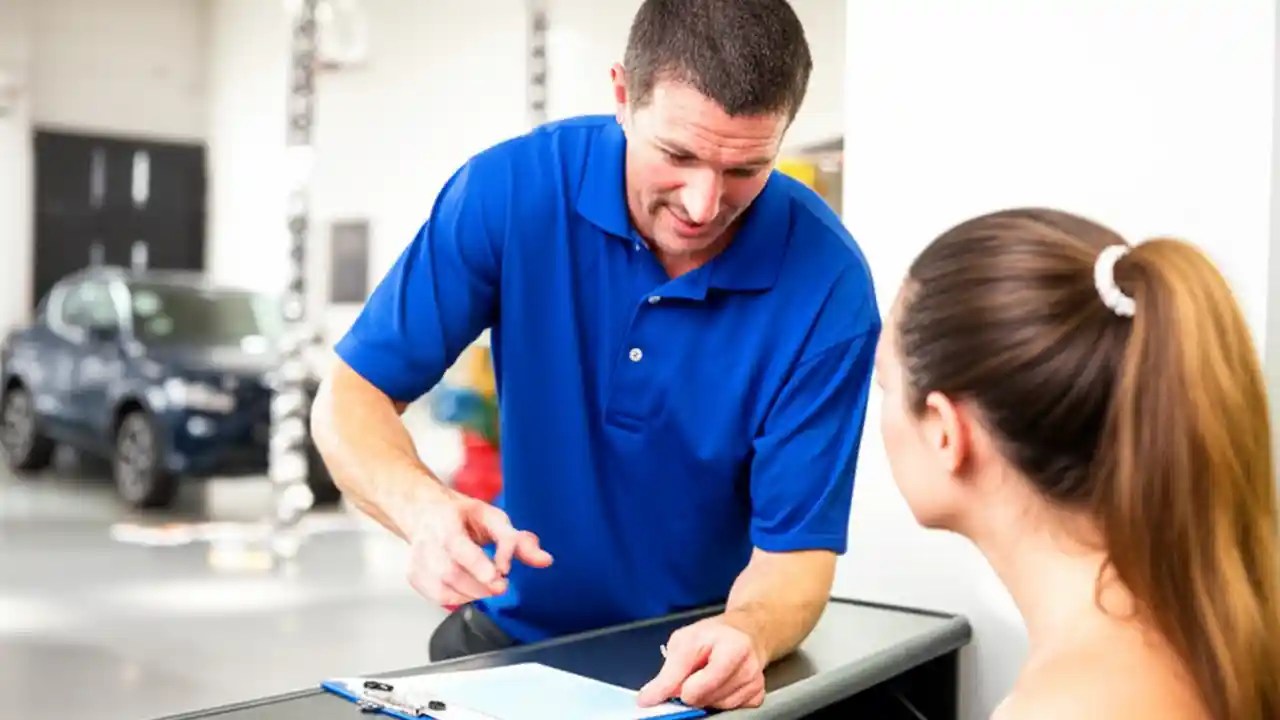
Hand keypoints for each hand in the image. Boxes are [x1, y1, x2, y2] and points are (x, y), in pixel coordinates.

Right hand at [405, 490, 552, 606]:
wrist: (424, 512)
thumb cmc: (462, 515)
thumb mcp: (493, 518)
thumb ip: (517, 540)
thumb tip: (545, 561)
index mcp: (444, 520)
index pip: (456, 545)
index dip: (477, 564)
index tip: (500, 576)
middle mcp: (426, 541)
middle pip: (449, 572)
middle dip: (479, 585)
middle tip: (501, 586)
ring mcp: (417, 560)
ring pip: (441, 589)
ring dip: (471, 594)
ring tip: (488, 586)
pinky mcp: (414, 575)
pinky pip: (435, 597)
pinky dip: (457, 599)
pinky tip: (470, 590)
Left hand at [636, 614, 767, 709]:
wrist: (747, 631)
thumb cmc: (713, 634)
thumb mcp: (684, 640)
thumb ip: (669, 671)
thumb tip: (650, 698)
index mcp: (731, 646)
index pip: (696, 683)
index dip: (673, 689)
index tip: (652, 696)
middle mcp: (747, 664)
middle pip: (704, 697)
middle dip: (690, 690)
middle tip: (691, 673)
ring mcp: (754, 681)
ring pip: (716, 706)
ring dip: (705, 696)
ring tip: (707, 675)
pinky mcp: (758, 694)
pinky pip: (731, 709)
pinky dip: (719, 701)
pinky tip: (720, 684)